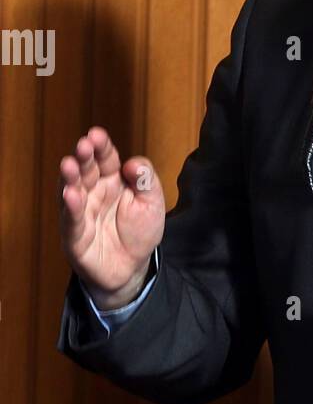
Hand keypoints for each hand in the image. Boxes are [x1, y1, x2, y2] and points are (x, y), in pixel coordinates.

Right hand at [58, 126, 165, 308]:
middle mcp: (93, 192)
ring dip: (70, 178)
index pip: (106, 159)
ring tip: (69, 164)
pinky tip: (70, 195)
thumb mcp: (152, 203)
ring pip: (72, 191)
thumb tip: (133, 163)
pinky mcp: (75, 235)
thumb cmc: (140, 232)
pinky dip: (71, 207)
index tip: (96, 134)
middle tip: (83, 145)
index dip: (101, 147)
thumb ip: (146, 180)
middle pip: (86, 170)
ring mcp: (82, 212)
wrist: (133, 269)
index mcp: (113, 180)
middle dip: (83, 157)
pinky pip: (72, 220)